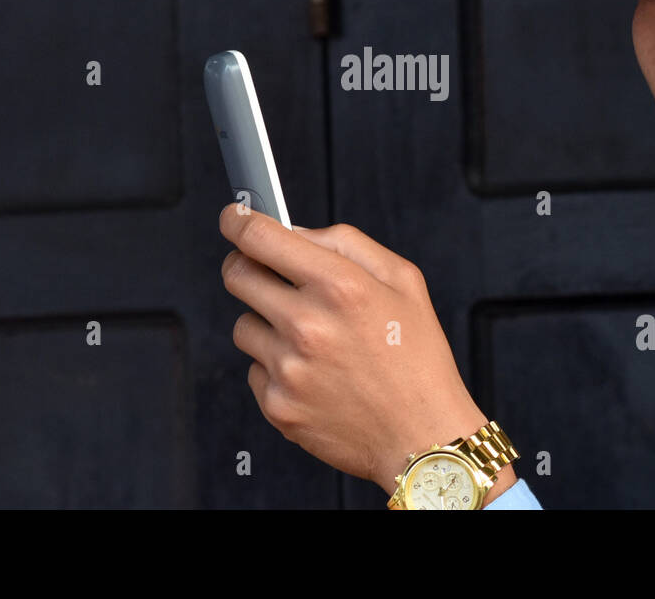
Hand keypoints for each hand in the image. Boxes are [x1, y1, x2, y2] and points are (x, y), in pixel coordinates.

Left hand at [218, 203, 488, 494]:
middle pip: (237, 275)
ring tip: (311, 339)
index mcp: (340, 287)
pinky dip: (275, 366)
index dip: (238, 222)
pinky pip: (254, 369)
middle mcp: (308, 325)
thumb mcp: (403, 280)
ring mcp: (288, 368)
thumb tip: (297, 233)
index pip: (260, 238)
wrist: (421, 436)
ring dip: (266, 323)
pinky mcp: (277, 405)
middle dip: (246, 267)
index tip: (233, 219)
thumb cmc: (417, 360)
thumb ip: (347, 244)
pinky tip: (313, 373)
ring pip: (243, 325)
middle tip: (268, 275)